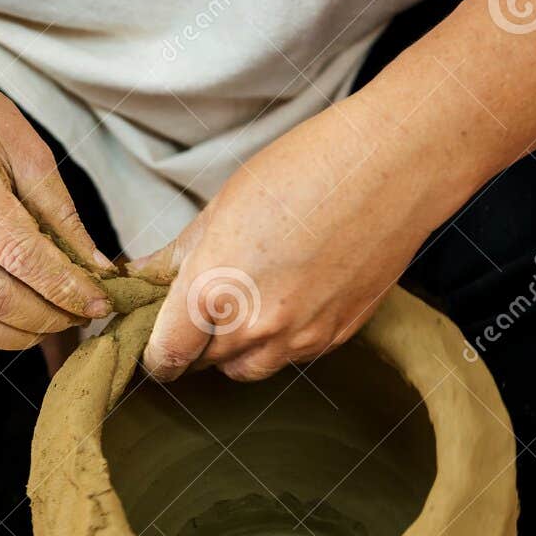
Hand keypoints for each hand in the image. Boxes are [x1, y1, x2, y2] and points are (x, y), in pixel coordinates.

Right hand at [0, 53, 113, 349]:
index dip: (65, 286)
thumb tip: (97, 270)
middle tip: (81, 316)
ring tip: (56, 323)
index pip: (19, 253)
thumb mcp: (26, 149)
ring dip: (21, 333)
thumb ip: (61, 214)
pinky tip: (22, 322)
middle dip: (47, 316)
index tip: (98, 302)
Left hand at [135, 103, 463, 381]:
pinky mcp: (336, 337)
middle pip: (205, 363)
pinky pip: (292, 354)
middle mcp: (255, 325)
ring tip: (250, 297)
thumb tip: (141, 273)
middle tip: (204, 302)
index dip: (156, 352)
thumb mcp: (223, 205)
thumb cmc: (306, 169)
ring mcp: (300, 336)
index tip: (157, 341)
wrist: (394, 168)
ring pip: (249, 367)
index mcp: (213, 290)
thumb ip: (179, 254)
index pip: (167, 355)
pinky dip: (281, 337)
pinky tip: (291, 292)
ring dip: (238, 347)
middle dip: (197, 341)